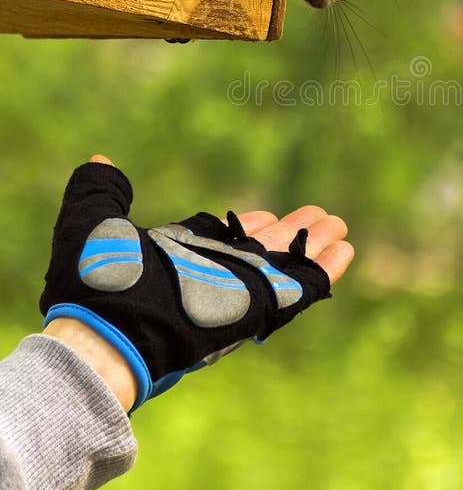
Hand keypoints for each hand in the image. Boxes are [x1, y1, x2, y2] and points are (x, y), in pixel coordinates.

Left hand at [42, 156, 353, 411]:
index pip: (222, 238)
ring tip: (338, 225)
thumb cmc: (94, 281)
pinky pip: (301, 284)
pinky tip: (345, 250)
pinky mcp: (260, 304)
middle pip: (263, 248)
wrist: (106, 330)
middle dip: (291, 231)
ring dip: (315, 242)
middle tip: (318, 215)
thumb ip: (99, 189)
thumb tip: (101, 159)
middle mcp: (216, 272)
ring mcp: (240, 288)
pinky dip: (324, 267)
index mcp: (182, 256)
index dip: (244, 224)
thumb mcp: (89, 222)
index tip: (262, 213)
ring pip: (288, 261)